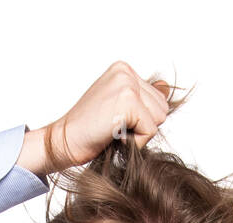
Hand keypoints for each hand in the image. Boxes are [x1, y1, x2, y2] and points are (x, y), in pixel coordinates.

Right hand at [19, 60, 172, 176]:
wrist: (64, 141)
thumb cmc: (89, 131)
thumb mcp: (120, 109)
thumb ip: (144, 98)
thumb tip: (167, 87)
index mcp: (123, 70)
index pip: (157, 100)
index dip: (140, 121)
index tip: (115, 122)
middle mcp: (126, 72)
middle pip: (162, 108)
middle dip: (143, 126)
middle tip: (115, 128)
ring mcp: (126, 84)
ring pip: (159, 119)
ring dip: (139, 134)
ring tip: (115, 131)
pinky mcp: (128, 101)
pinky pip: (150, 130)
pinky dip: (135, 142)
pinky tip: (115, 136)